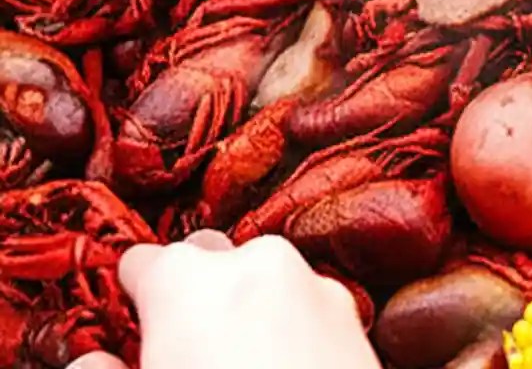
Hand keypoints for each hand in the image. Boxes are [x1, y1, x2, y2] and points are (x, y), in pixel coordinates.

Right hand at [66, 231, 379, 368]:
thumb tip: (94, 361)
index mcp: (185, 278)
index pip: (141, 263)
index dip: (134, 295)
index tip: (133, 323)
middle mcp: (253, 262)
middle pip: (209, 257)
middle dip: (195, 290)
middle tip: (186, 348)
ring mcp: (310, 282)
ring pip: (264, 278)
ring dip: (248, 307)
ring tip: (240, 365)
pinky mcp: (352, 313)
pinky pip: (306, 303)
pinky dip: (292, 325)